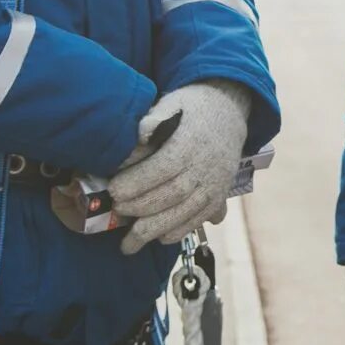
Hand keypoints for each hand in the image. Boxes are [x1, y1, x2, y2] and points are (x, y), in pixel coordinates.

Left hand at [107, 81, 252, 254]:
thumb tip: (137, 134)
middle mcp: (207, 165)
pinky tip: (158, 238)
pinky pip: (200, 218)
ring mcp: (216, 183)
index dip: (137, 182)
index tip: (113, 191)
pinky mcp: (220, 195)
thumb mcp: (173, 101)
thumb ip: (153, 118)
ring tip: (130, 243)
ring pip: (186, 212)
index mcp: (193, 141)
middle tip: (116, 213)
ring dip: (156, 229)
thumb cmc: (192, 107)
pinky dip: (179, 231)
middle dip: (141, 209)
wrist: (230, 110)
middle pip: (173, 194)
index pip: (163, 167)